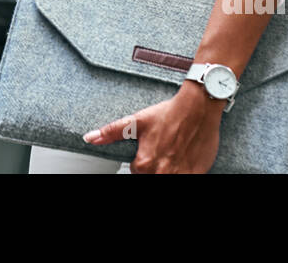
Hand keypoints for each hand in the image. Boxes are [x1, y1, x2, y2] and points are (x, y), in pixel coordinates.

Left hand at [83, 82, 222, 172]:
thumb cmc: (168, 113)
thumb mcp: (137, 121)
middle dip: (155, 166)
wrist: (198, 109)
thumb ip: (111, 132)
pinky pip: (184, 179)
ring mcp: (179, 176)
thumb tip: (89, 138)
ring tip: (173, 155)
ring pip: (166, 178)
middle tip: (163, 150)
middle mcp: (161, 173)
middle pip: (150, 177)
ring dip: (168, 169)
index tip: (151, 149)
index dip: (143, 160)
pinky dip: (182, 171)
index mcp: (144, 163)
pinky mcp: (196, 175)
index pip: (135, 172)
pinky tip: (184, 159)